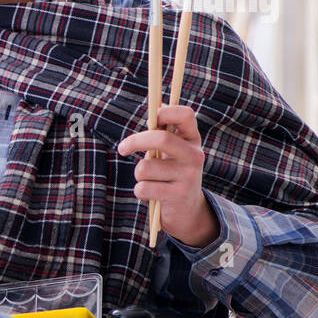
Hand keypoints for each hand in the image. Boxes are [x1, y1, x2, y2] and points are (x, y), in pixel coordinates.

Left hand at [116, 104, 219, 248]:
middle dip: (135, 142)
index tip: (150, 119)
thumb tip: (156, 106)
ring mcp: (189, 176)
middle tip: (122, 148)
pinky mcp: (178, 196)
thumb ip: (163, 133)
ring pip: (145, 167)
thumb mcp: (171, 153)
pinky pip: (143, 188)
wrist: (187, 211)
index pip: (185, 115)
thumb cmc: (171, 175)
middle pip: (161, 139)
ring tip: (149, 181)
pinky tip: (151, 195)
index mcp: (192, 140)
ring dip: (138, 175)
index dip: (166, 111)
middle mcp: (195, 156)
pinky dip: (140, 192)